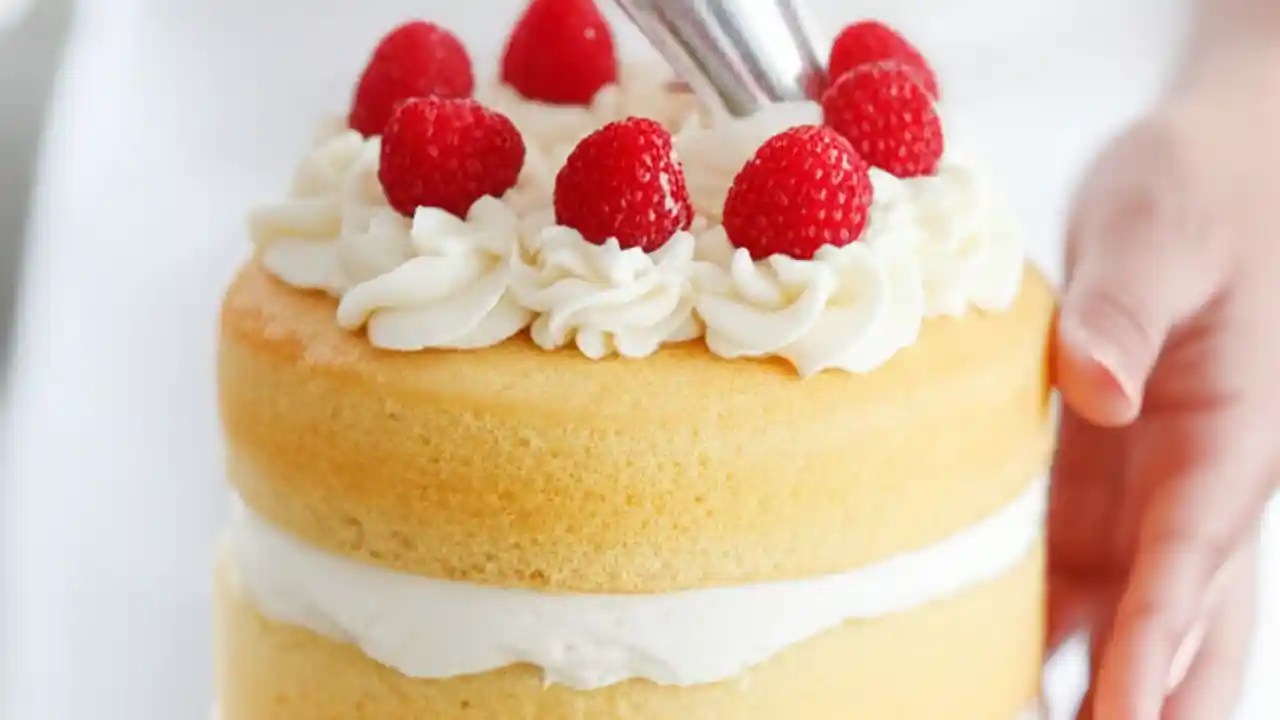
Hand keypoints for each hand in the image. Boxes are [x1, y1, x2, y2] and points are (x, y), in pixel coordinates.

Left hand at [1050, 74, 1279, 719]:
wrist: (1200, 184)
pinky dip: (1060, 644)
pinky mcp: (1103, 493)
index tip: (1125, 712)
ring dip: (1111, 695)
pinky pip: (1091, 587)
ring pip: (1146, 626)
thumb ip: (1125, 309)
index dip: (1161, 641)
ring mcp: (1152, 501)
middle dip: (1156, 703)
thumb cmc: (1190, 196)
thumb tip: (1099, 392)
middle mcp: (1197, 490)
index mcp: (1229, 436)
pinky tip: (1009, 682)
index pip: (1196, 558)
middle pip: (1193, 627)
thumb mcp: (1154, 232)